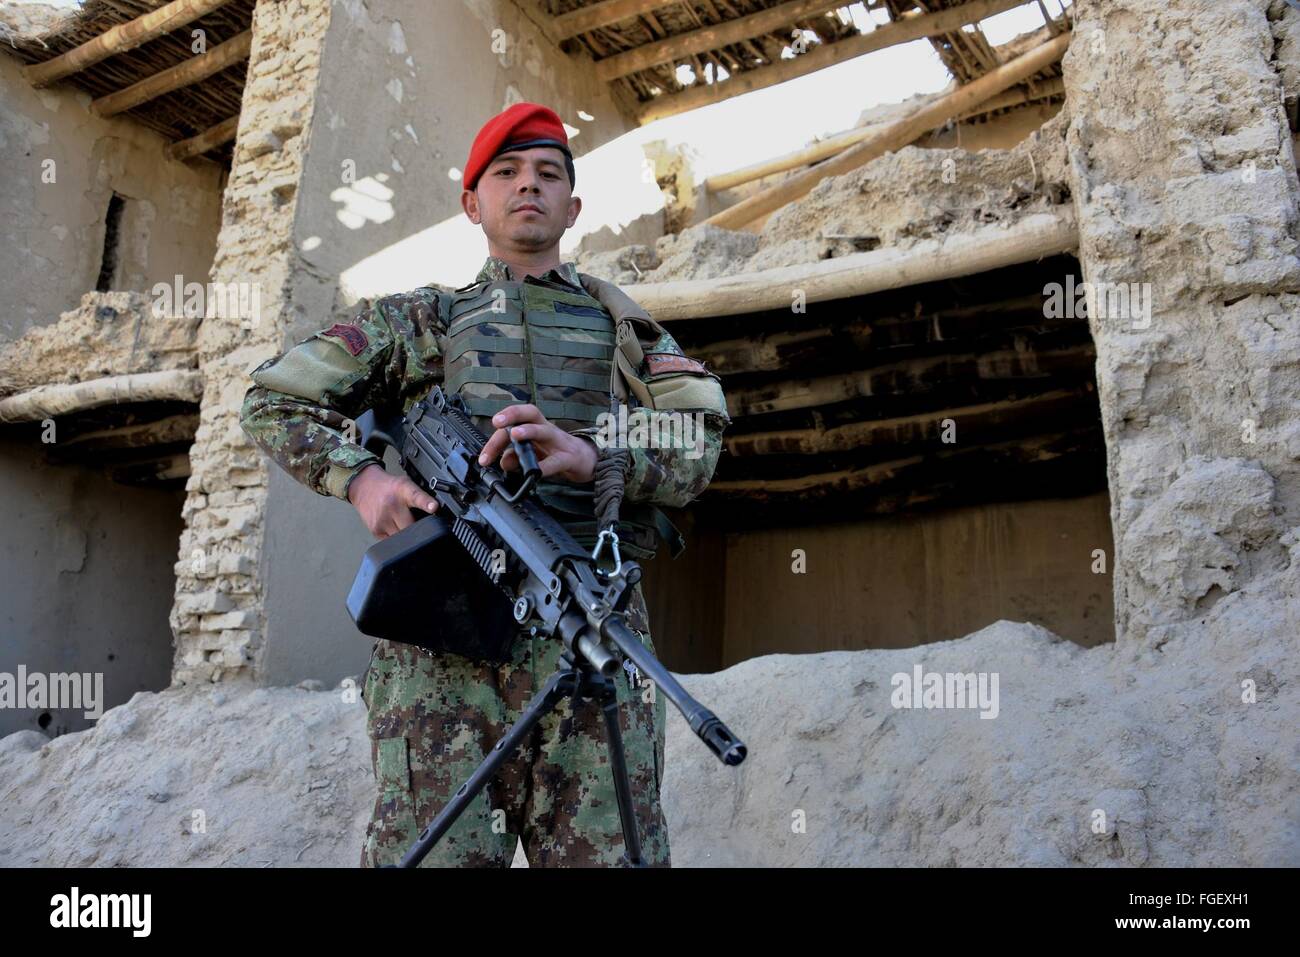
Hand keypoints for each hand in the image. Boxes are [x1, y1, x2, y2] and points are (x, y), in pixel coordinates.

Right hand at [347, 463, 437, 538]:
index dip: (426, 502)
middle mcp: (392, 505)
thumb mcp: (406, 484)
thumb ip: (420, 497)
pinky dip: (396, 536)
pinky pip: (392, 540)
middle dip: (418, 528)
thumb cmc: (388, 487)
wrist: (363, 486)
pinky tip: (393, 525)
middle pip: (412, 527)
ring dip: (407, 534)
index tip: (434, 507)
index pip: (417, 496)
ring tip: (402, 521)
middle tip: (417, 521)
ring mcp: (382, 519)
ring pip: (403, 537)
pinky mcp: (376, 530)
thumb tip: (436, 513)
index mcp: (403, 491)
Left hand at [477, 403, 597, 482]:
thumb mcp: (532, 454)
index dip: (501, 424)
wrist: (585, 461)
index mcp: (535, 426)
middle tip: (497, 423)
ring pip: (544, 430)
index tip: (490, 432)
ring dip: (529, 430)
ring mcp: (559, 442)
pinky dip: (545, 466)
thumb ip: (516, 457)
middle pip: (529, 415)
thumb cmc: (556, 453)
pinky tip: (535, 472)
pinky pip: (556, 460)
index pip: (515, 419)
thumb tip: (503, 461)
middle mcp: (546, 429)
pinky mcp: (569, 458)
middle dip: (511, 417)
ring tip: (516, 435)